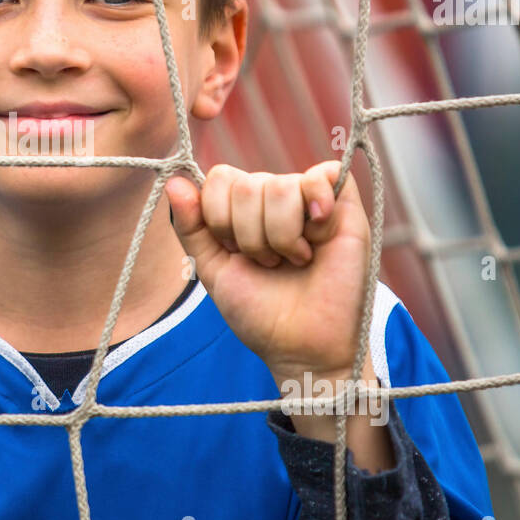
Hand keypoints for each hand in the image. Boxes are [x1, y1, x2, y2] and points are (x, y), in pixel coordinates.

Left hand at [164, 161, 371, 385]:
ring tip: (296, 260)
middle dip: (251, 236)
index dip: (220, 217)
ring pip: (281, 185)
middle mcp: (274, 197)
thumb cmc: (260, 312)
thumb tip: (174, 180)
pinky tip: (319, 233)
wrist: (302, 346)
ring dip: (282, 236)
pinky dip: (317, 202)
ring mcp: (309, 199)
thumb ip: (191, 226)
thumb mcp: (214, 269)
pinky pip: (326, 173)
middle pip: (248, 184)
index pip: (220, 178)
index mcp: (243, 208)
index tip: (235, 252)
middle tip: (270, 263)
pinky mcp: (344, 205)